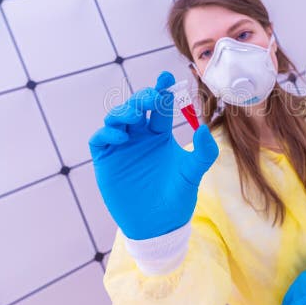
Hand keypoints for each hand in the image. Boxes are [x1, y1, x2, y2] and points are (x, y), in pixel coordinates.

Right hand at [89, 71, 218, 239]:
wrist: (158, 226)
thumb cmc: (177, 197)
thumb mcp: (192, 173)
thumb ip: (203, 152)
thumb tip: (205, 127)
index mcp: (158, 134)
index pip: (158, 106)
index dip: (161, 90)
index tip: (167, 78)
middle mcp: (138, 136)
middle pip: (136, 107)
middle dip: (142, 98)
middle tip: (152, 96)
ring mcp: (121, 147)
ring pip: (116, 119)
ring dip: (124, 112)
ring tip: (136, 115)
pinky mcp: (106, 161)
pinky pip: (100, 140)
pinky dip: (107, 133)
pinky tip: (120, 136)